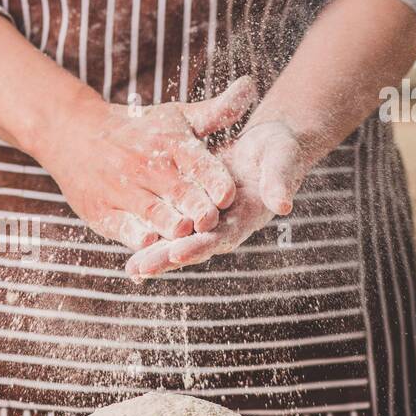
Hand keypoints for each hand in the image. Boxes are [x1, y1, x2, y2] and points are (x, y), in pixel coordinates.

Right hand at [33, 77, 258, 249]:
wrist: (75, 133)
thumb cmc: (138, 130)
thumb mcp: (176, 116)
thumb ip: (217, 112)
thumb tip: (250, 86)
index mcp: (170, 144)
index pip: (197, 164)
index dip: (213, 180)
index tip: (227, 195)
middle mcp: (147, 167)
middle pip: (177, 192)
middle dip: (195, 207)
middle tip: (210, 220)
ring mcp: (122, 191)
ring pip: (151, 212)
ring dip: (169, 224)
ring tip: (184, 233)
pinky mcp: (103, 212)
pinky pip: (121, 227)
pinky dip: (135, 235)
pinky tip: (149, 242)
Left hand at [123, 118, 314, 278]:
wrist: (267, 145)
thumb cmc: (279, 152)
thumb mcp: (281, 162)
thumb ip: (279, 182)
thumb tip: (283, 205)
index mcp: (245, 218)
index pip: (220, 237)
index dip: (199, 246)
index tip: (177, 254)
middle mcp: (225, 226)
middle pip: (193, 246)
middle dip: (166, 258)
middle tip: (141, 270)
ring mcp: (209, 221)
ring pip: (179, 241)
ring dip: (155, 254)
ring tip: (131, 269)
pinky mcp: (195, 211)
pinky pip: (173, 226)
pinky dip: (153, 236)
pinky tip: (133, 249)